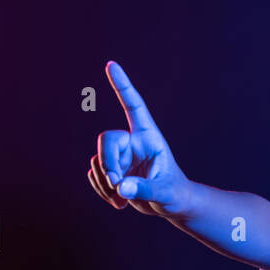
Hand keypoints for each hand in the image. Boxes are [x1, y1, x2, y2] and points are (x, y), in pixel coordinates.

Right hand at [87, 61, 193, 217]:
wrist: (170, 204)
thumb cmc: (175, 193)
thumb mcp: (165, 192)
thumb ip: (144, 189)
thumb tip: (121, 187)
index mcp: (148, 136)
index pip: (133, 106)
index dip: (123, 86)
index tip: (111, 65)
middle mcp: (132, 141)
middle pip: (107, 140)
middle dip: (108, 163)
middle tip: (117, 184)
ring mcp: (120, 156)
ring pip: (98, 160)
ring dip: (106, 182)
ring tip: (122, 199)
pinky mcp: (111, 169)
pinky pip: (95, 174)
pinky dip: (102, 189)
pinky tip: (118, 202)